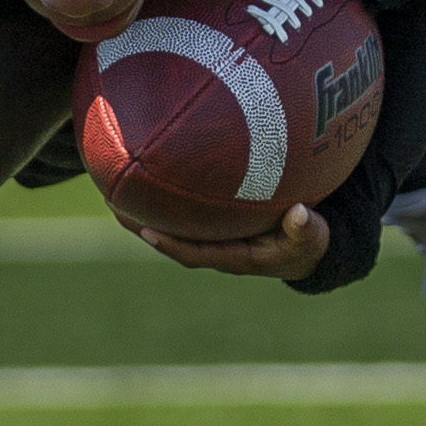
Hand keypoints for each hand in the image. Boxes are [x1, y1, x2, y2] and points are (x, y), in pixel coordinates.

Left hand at [124, 203, 328, 280]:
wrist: (305, 247)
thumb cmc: (307, 240)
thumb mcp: (313, 237)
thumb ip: (306, 228)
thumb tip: (298, 215)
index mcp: (235, 256)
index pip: (195, 253)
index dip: (170, 245)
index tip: (146, 231)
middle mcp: (215, 248)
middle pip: (169, 238)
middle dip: (139, 223)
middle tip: (112, 202)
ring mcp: (210, 236)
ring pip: (169, 223)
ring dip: (140, 208)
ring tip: (112, 185)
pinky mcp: (210, 222)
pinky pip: (178, 209)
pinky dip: (159, 194)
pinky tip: (142, 169)